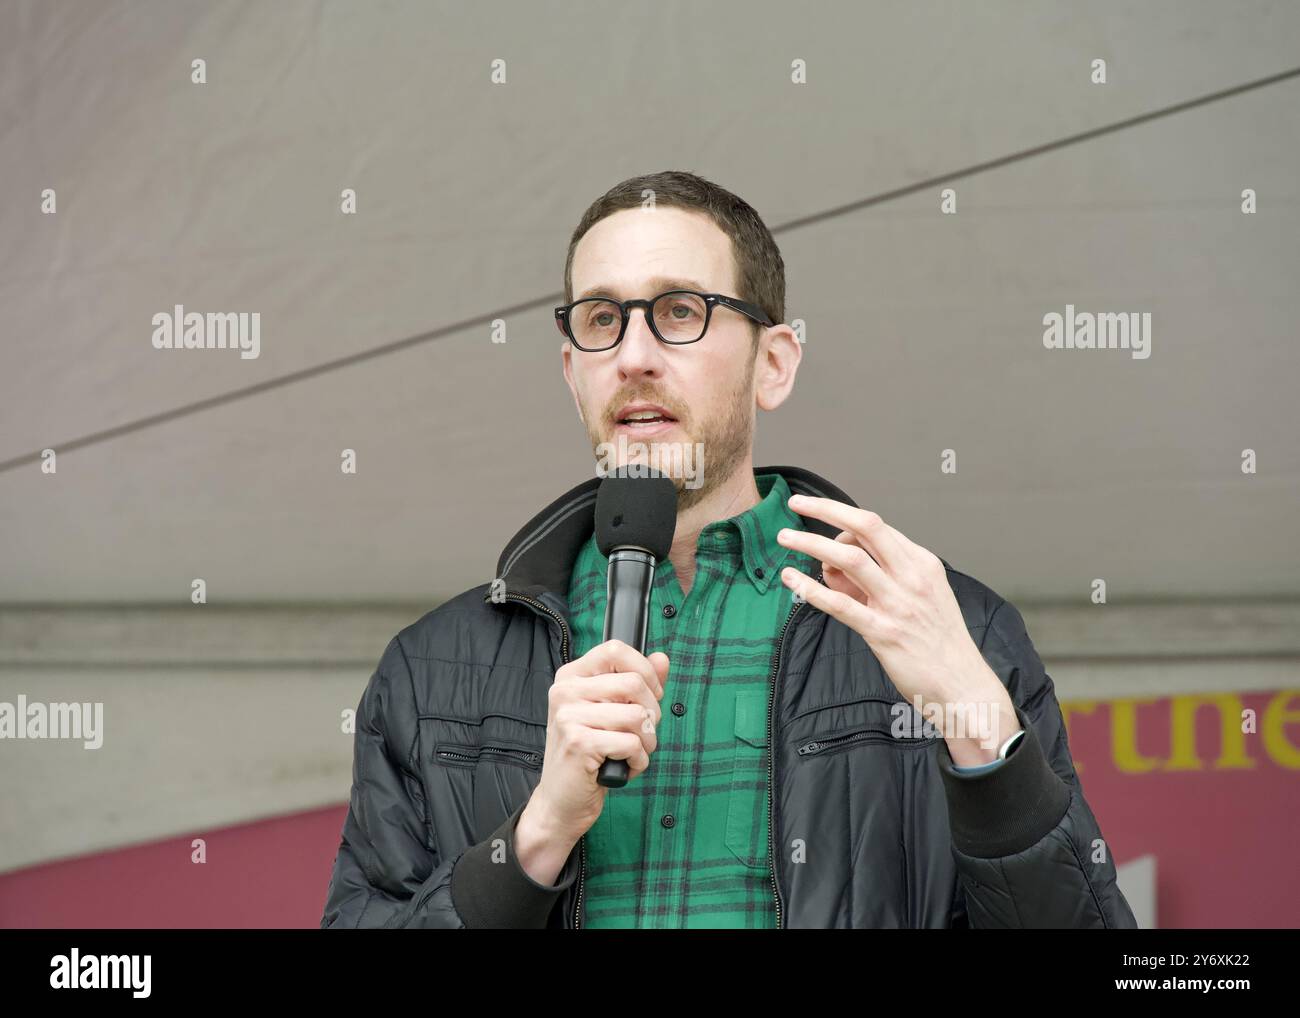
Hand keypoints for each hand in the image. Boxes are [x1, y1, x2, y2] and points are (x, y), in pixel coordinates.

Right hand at [527, 639, 668, 843]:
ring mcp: (568, 716)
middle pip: (633, 683)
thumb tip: (662, 659)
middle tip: (641, 733)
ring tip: (631, 753)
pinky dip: (638, 761)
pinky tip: (623, 767)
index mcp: (572, 677)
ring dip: (647, 742)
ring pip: (637, 716)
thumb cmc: (589, 755)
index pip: (616, 649)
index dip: (644, 672)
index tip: (649, 696)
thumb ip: (639, 683)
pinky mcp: (578, 743)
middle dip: (651, 714)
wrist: (561, 800)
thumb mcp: (613, 713)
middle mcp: (565, 691)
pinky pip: (631, 744)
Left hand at [775, 494, 1018, 764]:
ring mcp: (897, 603)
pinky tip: (791, 578)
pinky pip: (839, 604)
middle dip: (827, 509)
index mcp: (922, 564)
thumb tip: (831, 565)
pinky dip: (810, 587)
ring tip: (786, 537)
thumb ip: (878, 579)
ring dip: (811, 543)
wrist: (962, 684)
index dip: (844, 522)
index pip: (877, 527)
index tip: (823, 528)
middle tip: (798, 503)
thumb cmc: (938, 642)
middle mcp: (911, 577)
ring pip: (849, 559)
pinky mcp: (882, 632)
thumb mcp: (920, 598)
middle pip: (866, 526)